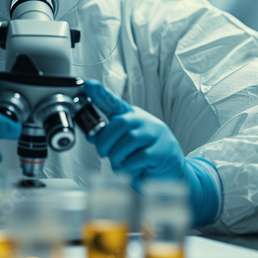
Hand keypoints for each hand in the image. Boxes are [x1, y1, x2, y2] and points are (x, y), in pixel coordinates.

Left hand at [83, 80, 221, 227]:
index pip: (114, 102)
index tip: (87, 84)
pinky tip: (132, 170)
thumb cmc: (145, 158)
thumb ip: (109, 139)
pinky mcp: (162, 151)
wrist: (171, 172)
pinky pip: (139, 157)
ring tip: (120, 164)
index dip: (100, 93)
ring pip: (129, 140)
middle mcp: (145, 121)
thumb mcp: (124, 146)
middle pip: (120, 123)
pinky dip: (129, 167)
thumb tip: (92, 135)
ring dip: (117, 157)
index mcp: (132, 117)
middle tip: (103, 153)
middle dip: (105, 141)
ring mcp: (156, 135)